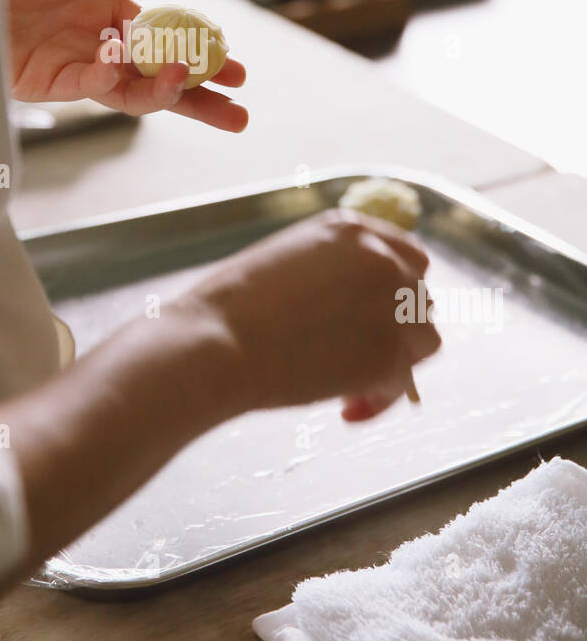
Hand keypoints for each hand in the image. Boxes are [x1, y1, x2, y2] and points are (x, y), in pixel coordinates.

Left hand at [1, 0, 247, 132]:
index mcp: (107, 12)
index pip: (168, 41)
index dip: (204, 55)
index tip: (241, 70)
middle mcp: (96, 45)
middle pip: (158, 79)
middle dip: (198, 98)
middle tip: (241, 116)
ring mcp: (71, 66)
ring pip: (129, 91)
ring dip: (163, 90)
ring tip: (192, 80)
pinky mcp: (41, 82)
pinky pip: (86, 85)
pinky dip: (109, 77)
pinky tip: (122, 58)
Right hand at [187, 209, 439, 419]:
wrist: (217, 342)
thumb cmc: (229, 308)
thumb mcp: (285, 263)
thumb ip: (329, 273)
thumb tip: (353, 309)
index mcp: (350, 229)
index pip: (407, 255)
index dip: (396, 290)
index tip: (377, 317)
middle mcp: (381, 259)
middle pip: (419, 298)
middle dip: (393, 329)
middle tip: (351, 358)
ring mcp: (391, 306)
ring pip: (424, 339)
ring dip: (394, 363)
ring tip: (347, 386)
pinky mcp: (390, 355)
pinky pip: (403, 385)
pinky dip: (378, 401)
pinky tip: (344, 411)